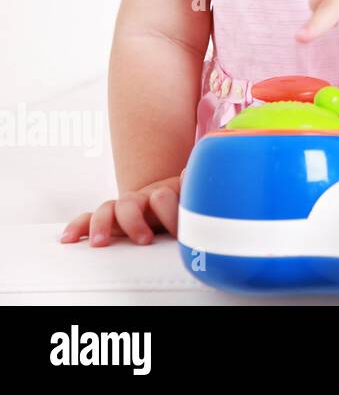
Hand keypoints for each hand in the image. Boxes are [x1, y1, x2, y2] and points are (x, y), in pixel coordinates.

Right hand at [60, 174, 181, 246]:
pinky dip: (77, 226)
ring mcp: (122, 209)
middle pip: (129, 203)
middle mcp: (139, 199)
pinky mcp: (109, 221)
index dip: (170, 214)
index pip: (161, 198)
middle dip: (134, 222)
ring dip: (101, 225)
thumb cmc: (183, 205)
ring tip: (99, 243)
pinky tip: (67, 238)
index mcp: (162, 194)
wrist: (171, 202)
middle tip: (144, 241)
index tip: (179, 234)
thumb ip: (191, 191)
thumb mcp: (191, 200)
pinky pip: (88, 219)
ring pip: (107, 209)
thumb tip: (188, 173)